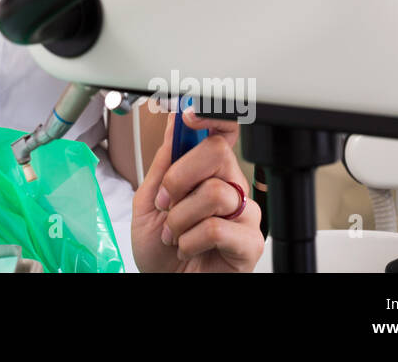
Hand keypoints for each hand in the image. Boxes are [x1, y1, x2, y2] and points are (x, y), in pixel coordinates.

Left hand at [131, 103, 263, 272]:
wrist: (163, 283)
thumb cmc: (160, 249)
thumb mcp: (148, 201)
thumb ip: (162, 165)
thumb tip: (173, 126)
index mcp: (207, 171)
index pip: (222, 132)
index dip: (211, 116)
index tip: (187, 115)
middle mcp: (230, 187)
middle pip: (218, 152)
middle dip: (179, 176)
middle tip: (165, 201)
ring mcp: (244, 214)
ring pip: (215, 192)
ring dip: (180, 218)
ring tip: (175, 234)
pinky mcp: (250, 243)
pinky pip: (218, 228)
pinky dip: (190, 240)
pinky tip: (188, 248)